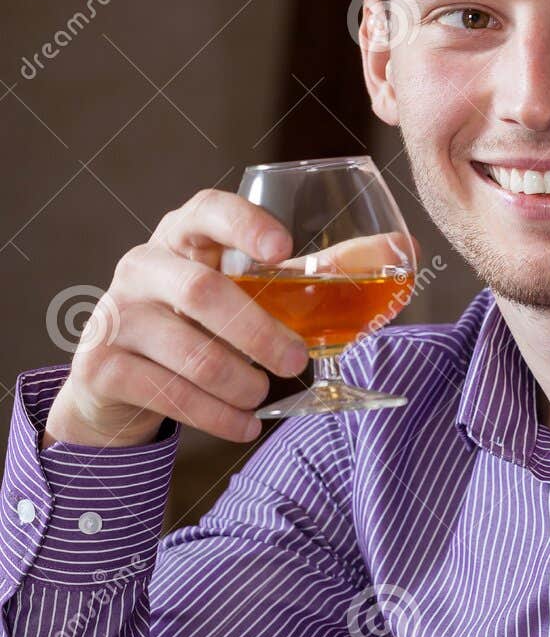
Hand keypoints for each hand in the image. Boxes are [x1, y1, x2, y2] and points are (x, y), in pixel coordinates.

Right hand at [43, 189, 311, 448]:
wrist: (111, 379)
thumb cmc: (187, 326)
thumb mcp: (224, 296)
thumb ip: (276, 287)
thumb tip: (362, 279)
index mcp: (177, 238)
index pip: (207, 211)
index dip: (244, 225)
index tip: (283, 250)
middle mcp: (140, 268)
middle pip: (202, 292)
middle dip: (258, 332)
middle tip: (295, 360)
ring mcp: (115, 316)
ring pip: (193, 355)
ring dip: (240, 383)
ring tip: (261, 395)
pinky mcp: (101, 366)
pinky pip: (171, 395)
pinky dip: (218, 417)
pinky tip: (243, 425)